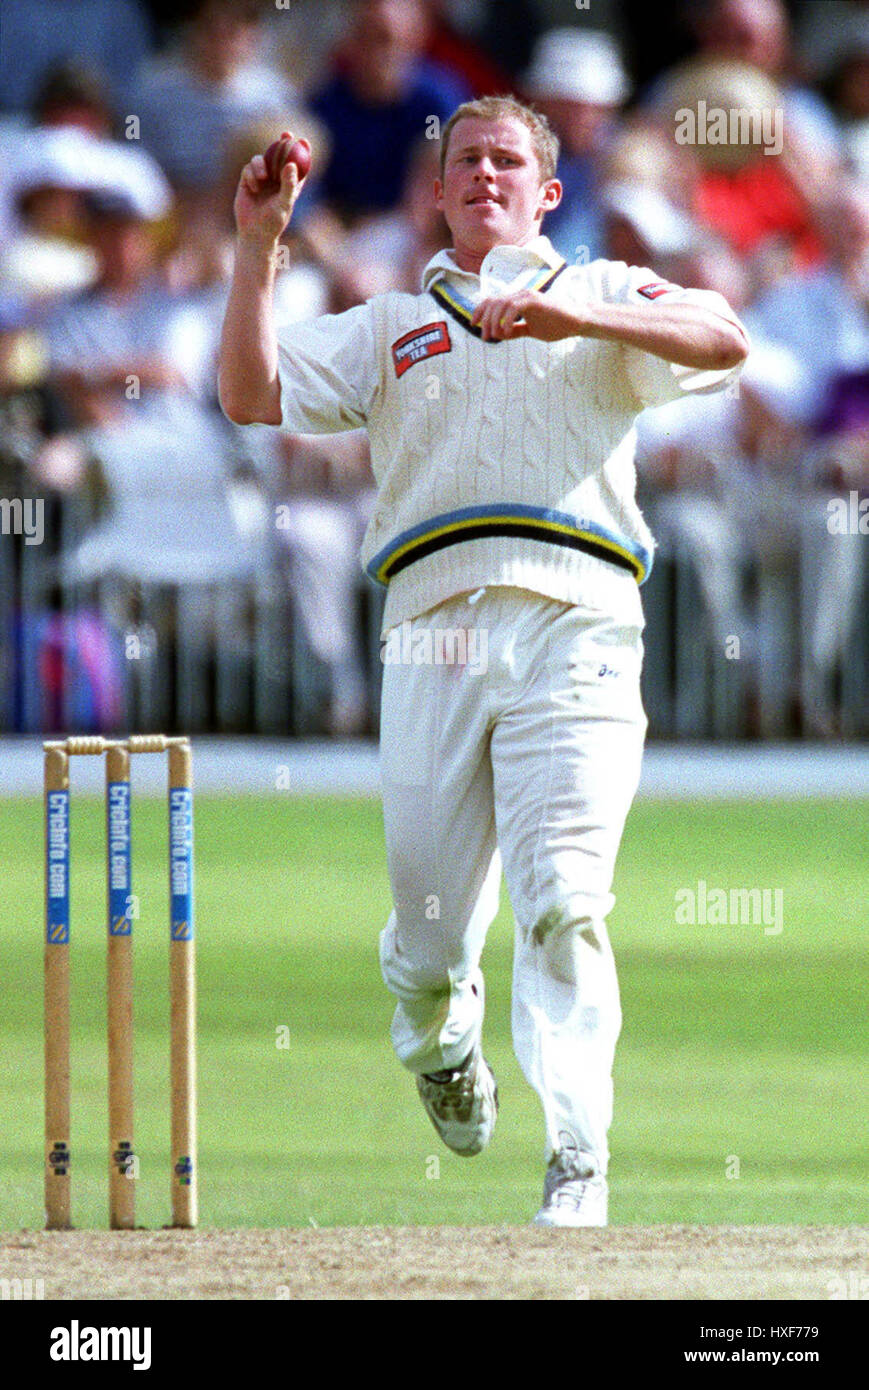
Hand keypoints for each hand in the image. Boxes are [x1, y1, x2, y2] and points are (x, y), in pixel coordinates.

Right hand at [233, 131, 306, 247]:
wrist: (253, 233)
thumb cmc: (273, 222)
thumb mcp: (284, 203)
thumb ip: (288, 184)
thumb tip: (291, 164)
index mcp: (289, 185)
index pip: (297, 165)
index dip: (301, 152)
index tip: (303, 141)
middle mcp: (275, 180)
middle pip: (279, 155)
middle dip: (282, 142)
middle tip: (286, 134)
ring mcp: (261, 180)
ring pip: (261, 159)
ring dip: (261, 164)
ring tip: (263, 178)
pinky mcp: (247, 181)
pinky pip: (248, 168)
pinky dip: (251, 175)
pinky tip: (253, 189)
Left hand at [471, 290, 582, 342]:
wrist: (576, 322)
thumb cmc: (556, 325)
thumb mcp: (530, 330)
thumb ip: (515, 331)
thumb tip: (500, 334)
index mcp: (517, 300)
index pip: (492, 301)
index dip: (480, 311)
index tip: (474, 325)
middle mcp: (520, 294)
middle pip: (493, 302)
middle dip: (485, 320)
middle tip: (485, 337)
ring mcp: (527, 296)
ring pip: (501, 304)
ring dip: (494, 321)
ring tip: (495, 336)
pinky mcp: (535, 300)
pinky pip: (513, 307)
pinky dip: (507, 319)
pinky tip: (507, 331)